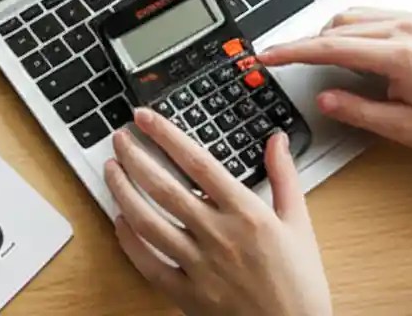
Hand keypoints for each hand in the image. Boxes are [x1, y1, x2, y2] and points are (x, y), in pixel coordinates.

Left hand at [105, 109, 331, 315]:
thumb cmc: (300, 283)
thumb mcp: (300, 224)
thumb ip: (285, 177)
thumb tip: (276, 140)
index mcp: (247, 214)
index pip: (198, 163)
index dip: (167, 135)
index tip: (145, 118)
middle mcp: (218, 236)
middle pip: (164, 188)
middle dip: (135, 157)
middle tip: (118, 138)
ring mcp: (199, 266)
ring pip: (148, 222)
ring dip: (123, 192)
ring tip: (110, 170)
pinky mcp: (187, 293)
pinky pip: (149, 264)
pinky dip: (129, 242)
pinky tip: (119, 221)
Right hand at [259, 8, 411, 155]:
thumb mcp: (401, 127)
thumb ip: (356, 110)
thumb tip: (321, 98)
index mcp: (402, 55)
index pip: (333, 47)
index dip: (294, 52)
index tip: (268, 54)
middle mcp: (407, 29)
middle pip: (337, 28)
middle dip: (307, 45)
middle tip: (285, 62)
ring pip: (350, 17)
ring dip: (328, 37)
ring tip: (324, 65)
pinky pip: (369, 16)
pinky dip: (349, 31)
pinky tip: (349, 53)